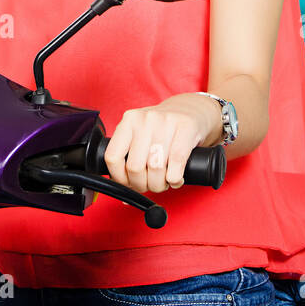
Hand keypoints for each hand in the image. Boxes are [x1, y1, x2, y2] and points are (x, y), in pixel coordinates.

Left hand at [103, 93, 222, 194]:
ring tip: (163, 181)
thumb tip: (124, 196)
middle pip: (135, 167)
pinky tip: (176, 179)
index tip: (128, 184)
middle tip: (150, 185)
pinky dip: (175, 179)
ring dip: (160, 184)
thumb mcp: (141, 136)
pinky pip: (176, 164)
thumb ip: (130, 159)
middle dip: (143, 185)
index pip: (113, 156)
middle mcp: (145, 119)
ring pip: (156, 168)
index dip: (120, 178)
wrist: (192, 109)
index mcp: (129, 121)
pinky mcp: (186, 127)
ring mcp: (165, 122)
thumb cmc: (163, 128)